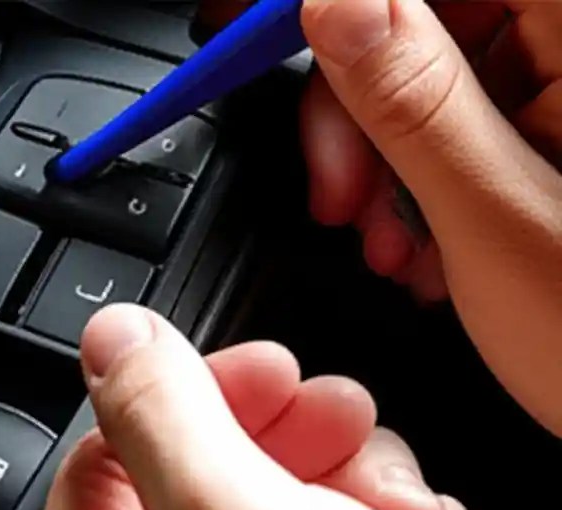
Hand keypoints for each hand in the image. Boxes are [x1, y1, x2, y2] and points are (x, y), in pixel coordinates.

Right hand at [198, 0, 561, 436]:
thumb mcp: (497, 221)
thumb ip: (410, 99)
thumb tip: (337, 2)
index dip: (333, 2)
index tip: (252, 27)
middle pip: (427, 16)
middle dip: (355, 103)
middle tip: (338, 191)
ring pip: (435, 73)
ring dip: (382, 157)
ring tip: (392, 245)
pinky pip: (466, 119)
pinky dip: (420, 178)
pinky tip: (428, 244)